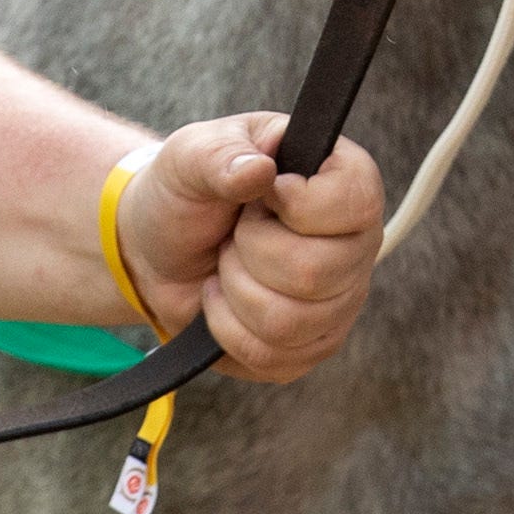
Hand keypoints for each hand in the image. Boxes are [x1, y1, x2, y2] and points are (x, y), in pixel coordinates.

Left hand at [114, 118, 383, 384]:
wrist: (157, 248)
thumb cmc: (188, 191)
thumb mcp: (193, 155)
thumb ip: (222, 155)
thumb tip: (259, 170)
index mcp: (344, 179)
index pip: (357, 204)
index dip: (298, 206)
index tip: (263, 194)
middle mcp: (355, 242)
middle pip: (315, 273)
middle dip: (249, 252)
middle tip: (236, 233)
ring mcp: (339, 300)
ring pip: (290, 322)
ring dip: (235, 292)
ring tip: (228, 264)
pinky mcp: (311, 346)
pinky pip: (275, 358)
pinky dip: (228, 331)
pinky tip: (221, 302)